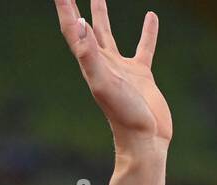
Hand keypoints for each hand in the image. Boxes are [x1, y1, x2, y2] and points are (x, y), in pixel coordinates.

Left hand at [53, 0, 171, 154]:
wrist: (145, 139)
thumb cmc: (124, 115)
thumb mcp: (104, 82)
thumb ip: (90, 56)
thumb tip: (79, 24)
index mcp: (89, 64)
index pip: (72, 30)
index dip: (65, 9)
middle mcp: (102, 64)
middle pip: (83, 29)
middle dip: (74, 9)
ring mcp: (121, 68)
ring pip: (107, 36)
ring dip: (101, 16)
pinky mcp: (141, 74)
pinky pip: (144, 47)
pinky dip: (147, 32)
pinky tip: (151, 16)